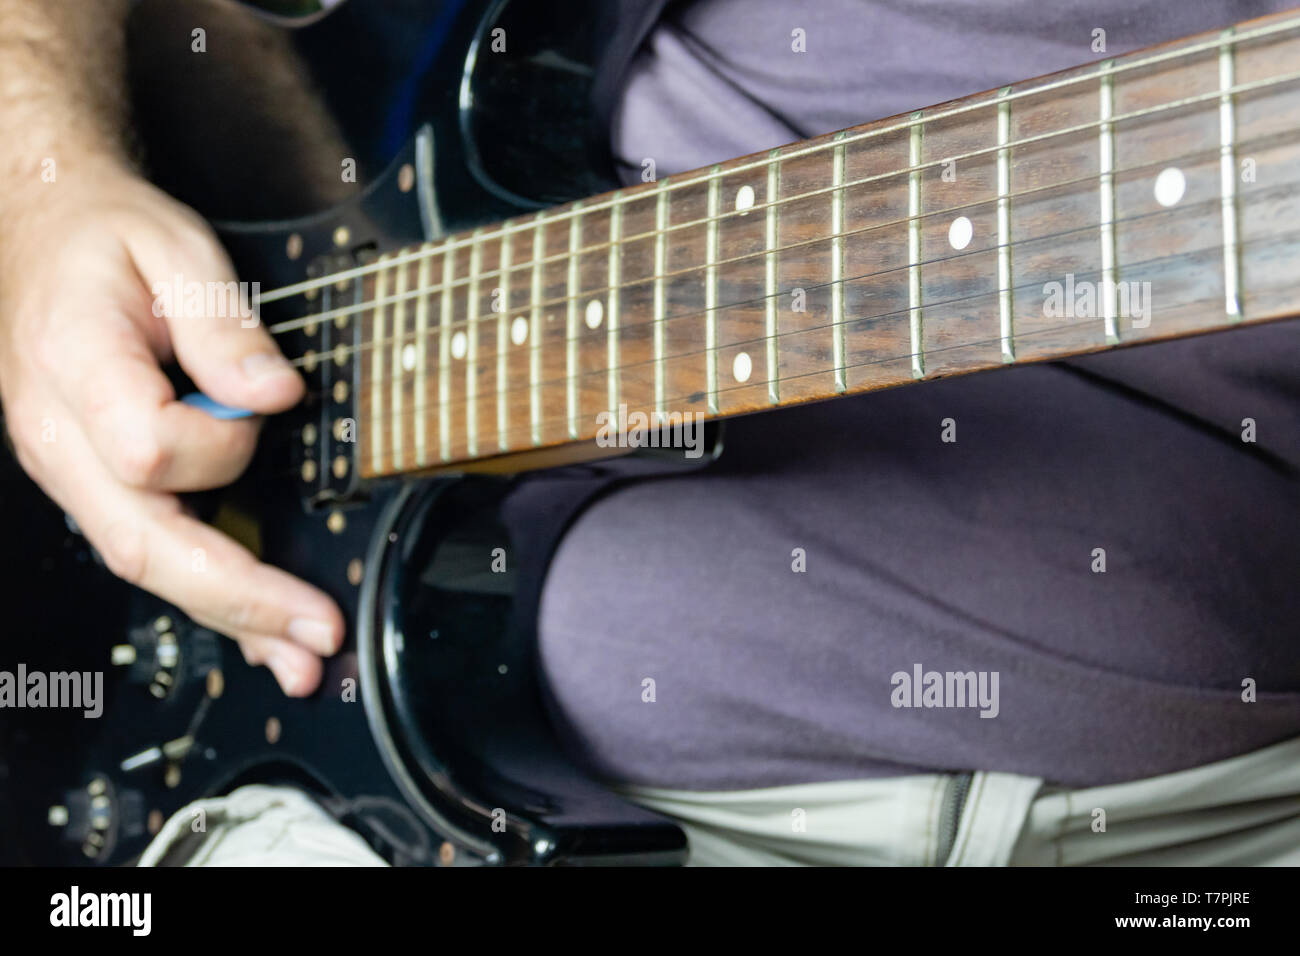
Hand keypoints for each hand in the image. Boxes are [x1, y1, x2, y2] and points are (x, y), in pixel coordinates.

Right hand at [0, 162, 342, 695]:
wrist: (45, 234)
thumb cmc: (106, 239)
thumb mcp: (174, 248)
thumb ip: (224, 323)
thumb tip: (274, 394)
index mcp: (74, 368)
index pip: (148, 448)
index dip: (222, 444)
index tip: (266, 403)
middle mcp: (59, 437)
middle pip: (142, 543)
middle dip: (237, 597)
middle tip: (314, 633)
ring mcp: (70, 469)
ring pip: (145, 562)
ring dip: (228, 617)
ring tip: (299, 657)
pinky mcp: (95, 482)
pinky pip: (151, 549)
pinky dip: (209, 595)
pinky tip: (257, 631)